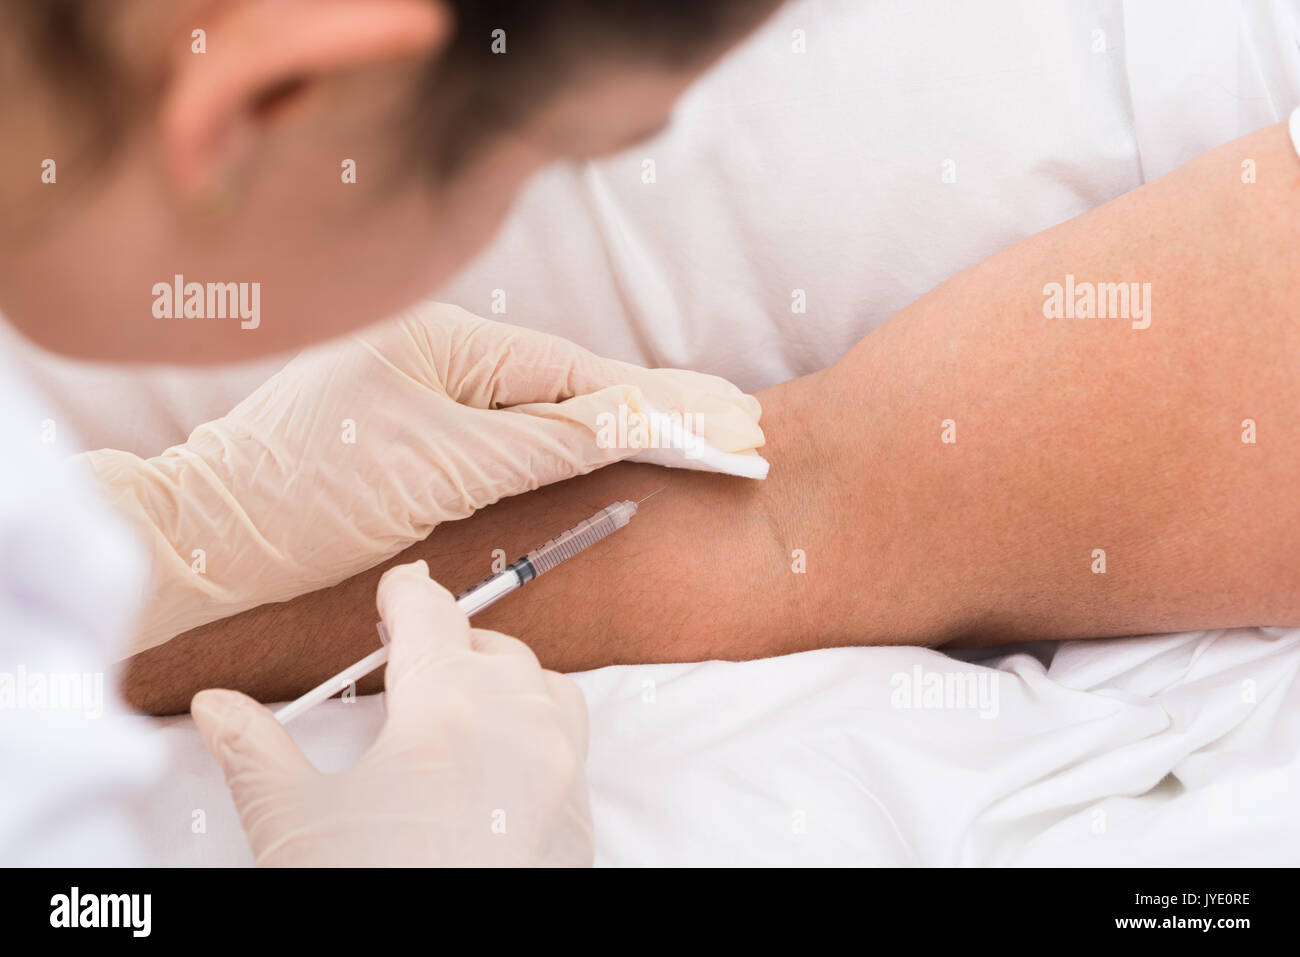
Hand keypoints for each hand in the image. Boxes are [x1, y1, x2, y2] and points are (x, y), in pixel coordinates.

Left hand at [85, 301, 763, 653]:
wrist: (215, 538)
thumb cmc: (305, 495)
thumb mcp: (438, 467)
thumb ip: (540, 441)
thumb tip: (626, 424)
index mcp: (447, 339)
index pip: (577, 373)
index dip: (658, 402)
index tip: (727, 420)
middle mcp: (446, 350)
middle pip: (576, 381)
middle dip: (661, 404)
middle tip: (744, 421)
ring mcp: (436, 386)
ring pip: (552, 405)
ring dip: (627, 421)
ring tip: (709, 425)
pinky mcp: (426, 426)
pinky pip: (518, 428)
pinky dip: (575, 440)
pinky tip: (625, 439)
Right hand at [192, 560, 593, 866]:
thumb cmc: (371, 891)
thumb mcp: (295, 826)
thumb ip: (255, 753)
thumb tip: (217, 706)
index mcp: (450, 710)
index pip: (432, 618)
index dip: (407, 597)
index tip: (397, 591)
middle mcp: (520, 728)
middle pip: (493, 648)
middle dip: (451, 643)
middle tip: (408, 661)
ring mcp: (561, 773)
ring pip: (547, 688)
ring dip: (506, 679)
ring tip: (460, 703)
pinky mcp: (581, 821)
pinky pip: (569, 745)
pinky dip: (535, 731)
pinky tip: (494, 767)